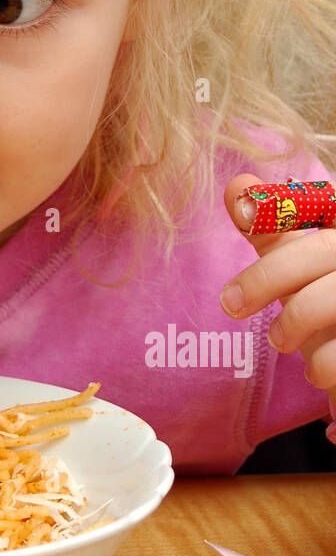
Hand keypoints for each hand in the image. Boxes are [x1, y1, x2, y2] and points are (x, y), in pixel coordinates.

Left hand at [222, 173, 335, 406]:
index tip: (240, 216)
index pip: (315, 203)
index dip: (277, 209)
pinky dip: (322, 365)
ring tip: (278, 340)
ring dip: (292, 323)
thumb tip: (235, 185)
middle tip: (230, 305)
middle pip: (320, 251)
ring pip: (329, 300)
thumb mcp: (299, 263)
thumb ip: (271, 229)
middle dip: (266, 277)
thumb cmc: (328, 303)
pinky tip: (316, 370)